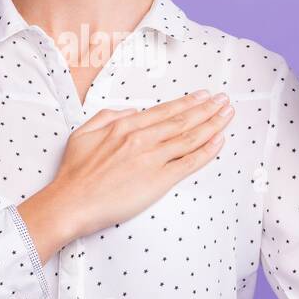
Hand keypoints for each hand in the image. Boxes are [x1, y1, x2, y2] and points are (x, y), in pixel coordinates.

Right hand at [20, 90, 234, 254]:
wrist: (71, 202)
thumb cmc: (74, 173)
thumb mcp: (84, 133)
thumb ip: (108, 116)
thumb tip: (131, 113)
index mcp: (124, 126)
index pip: (164, 111)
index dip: (187, 102)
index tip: (202, 96)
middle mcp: (142, 138)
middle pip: (182, 120)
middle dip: (207, 108)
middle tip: (224, 100)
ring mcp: (152, 159)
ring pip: (189, 137)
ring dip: (212, 124)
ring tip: (227, 114)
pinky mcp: (158, 181)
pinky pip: (188, 162)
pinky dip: (207, 150)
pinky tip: (219, 141)